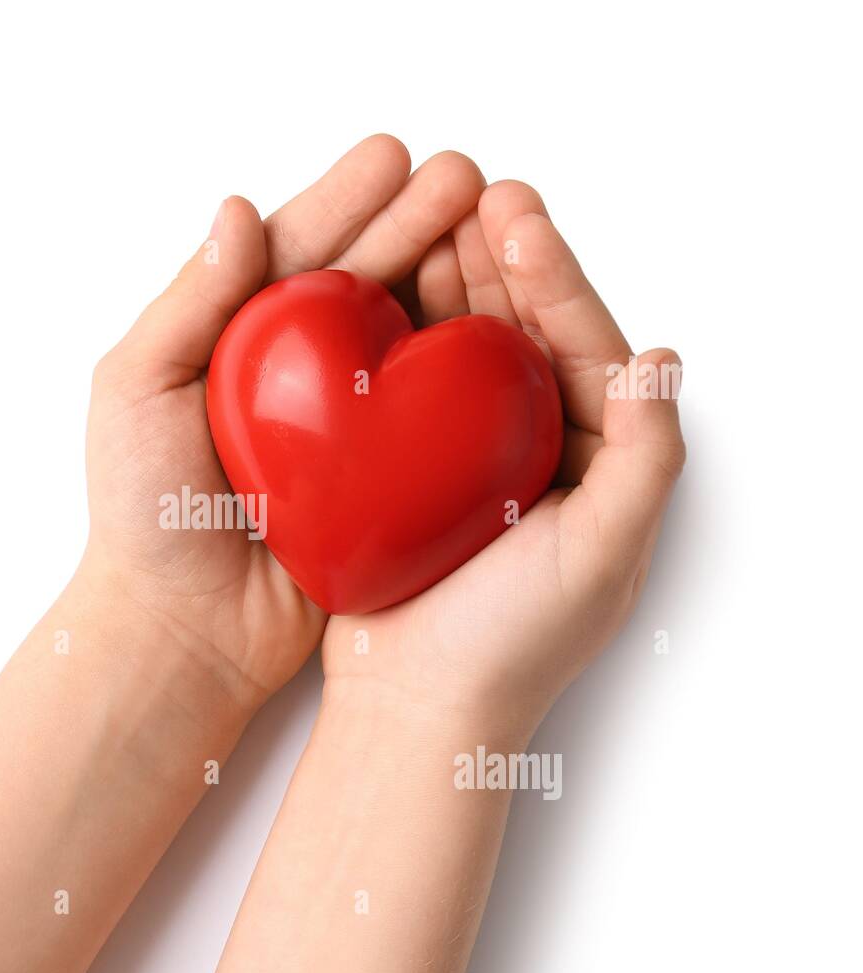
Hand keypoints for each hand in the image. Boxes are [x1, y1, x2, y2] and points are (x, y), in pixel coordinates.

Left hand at [82, 137, 485, 715]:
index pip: (295, 254)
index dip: (344, 202)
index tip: (396, 158)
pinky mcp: (377, 477)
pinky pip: (424, 414)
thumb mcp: (137, 392)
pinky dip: (459, 370)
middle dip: (414, 223)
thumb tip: (238, 211)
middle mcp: (294, 373)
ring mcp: (341, 424)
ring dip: (449, 280)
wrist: (182, 630)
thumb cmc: (141, 515)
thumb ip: (188, 305)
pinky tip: (500, 330)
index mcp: (233, 341)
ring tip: (498, 229)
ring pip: (402, 334)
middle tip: (470, 177)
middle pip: (361, 281)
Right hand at [324, 179, 684, 721]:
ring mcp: (473, 463)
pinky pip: (412, 390)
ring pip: (467, 353)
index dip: (556, 276)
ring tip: (429, 221)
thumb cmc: (510, 645)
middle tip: (472, 191)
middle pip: (527, 335)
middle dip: (504, 261)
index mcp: (599, 466)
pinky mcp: (413, 475)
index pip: (587, 348)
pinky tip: (382, 298)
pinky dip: (402, 339)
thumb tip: (662, 353)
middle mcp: (542, 456)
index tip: (516, 215)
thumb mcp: (605, 553)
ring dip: (453, 285)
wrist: (414, 710)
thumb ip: (647, 456)